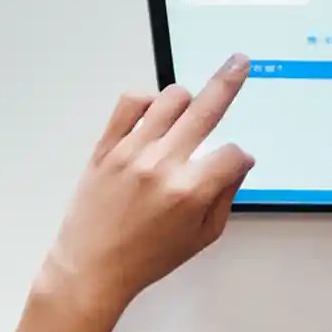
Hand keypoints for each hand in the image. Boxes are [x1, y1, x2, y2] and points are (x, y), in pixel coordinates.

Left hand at [37, 53, 254, 314]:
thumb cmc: (148, 257)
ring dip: (187, 100)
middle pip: (207, 108)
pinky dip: (147, 100)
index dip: (240, 159)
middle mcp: (163, 164)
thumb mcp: (205, 236)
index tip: (232, 167)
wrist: (90, 269)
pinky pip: (129, 104)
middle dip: (230, 81)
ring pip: (171, 99)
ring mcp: (132, 152)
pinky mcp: (106, 148)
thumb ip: (227, 194)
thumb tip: (240, 162)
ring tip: (188, 110)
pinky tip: (155, 114)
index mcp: (191, 190)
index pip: (234, 153)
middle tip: (239, 62)